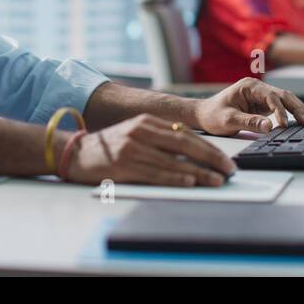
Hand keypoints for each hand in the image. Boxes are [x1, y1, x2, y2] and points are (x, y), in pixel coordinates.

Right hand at [65, 114, 235, 186]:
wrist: (74, 153)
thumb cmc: (108, 148)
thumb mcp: (135, 135)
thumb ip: (159, 140)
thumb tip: (192, 156)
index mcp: (147, 122)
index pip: (186, 135)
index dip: (209, 148)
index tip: (226, 160)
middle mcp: (141, 130)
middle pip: (185, 144)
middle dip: (211, 158)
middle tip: (229, 170)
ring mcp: (132, 147)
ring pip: (174, 161)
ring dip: (199, 172)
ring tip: (217, 180)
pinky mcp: (124, 164)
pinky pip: (155, 172)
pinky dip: (175, 177)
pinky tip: (189, 181)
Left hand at [189, 77, 303, 135]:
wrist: (203, 115)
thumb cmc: (213, 116)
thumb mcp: (228, 120)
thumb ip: (248, 122)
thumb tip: (269, 127)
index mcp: (249, 86)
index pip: (271, 96)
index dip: (280, 110)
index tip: (284, 125)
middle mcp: (258, 88)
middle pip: (283, 95)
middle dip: (296, 108)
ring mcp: (261, 96)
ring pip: (285, 101)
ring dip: (296, 111)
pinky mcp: (263, 105)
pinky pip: (280, 108)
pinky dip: (291, 115)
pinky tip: (300, 123)